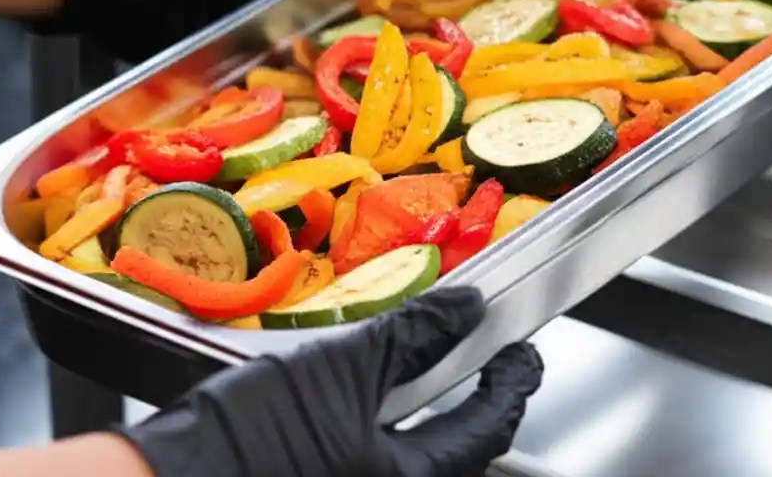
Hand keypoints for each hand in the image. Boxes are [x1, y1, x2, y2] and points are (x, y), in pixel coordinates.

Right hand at [121, 287, 542, 476]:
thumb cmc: (249, 435)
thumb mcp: (341, 368)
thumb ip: (411, 336)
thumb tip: (465, 311)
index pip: (486, 431)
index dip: (511, 386)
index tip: (522, 355)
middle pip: (453, 456)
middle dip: (473, 408)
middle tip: (481, 362)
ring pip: (408, 459)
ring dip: (422, 415)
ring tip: (420, 368)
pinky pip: (366, 461)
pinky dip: (379, 425)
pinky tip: (359, 393)